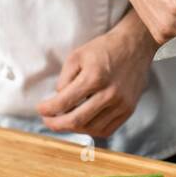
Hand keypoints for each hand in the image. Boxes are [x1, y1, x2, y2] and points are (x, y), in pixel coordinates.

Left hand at [36, 10, 155, 137]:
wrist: (135, 45)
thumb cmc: (104, 48)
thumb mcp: (77, 55)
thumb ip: (64, 79)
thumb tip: (58, 100)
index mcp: (94, 77)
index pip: (64, 102)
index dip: (47, 109)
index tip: (40, 109)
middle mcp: (110, 93)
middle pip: (77, 120)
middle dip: (56, 124)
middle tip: (48, 121)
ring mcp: (121, 104)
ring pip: (91, 128)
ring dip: (74, 128)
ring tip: (65, 121)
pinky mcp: (129, 110)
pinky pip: (107, 130)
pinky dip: (91, 130)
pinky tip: (83, 123)